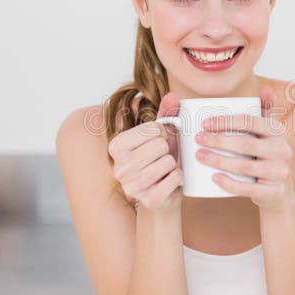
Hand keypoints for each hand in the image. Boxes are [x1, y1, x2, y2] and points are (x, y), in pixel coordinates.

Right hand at [108, 92, 183, 211]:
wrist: (160, 195)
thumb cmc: (157, 161)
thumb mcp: (159, 136)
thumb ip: (166, 114)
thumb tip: (173, 96)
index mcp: (116, 146)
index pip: (153, 128)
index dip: (162, 134)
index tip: (156, 143)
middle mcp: (119, 167)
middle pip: (160, 145)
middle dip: (167, 150)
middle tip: (161, 159)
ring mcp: (132, 185)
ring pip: (168, 161)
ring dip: (172, 164)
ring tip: (164, 170)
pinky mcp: (148, 199)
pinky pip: (175, 177)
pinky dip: (178, 177)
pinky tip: (169, 181)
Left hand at [194, 85, 294, 210]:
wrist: (278, 190)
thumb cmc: (266, 154)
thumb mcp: (269, 132)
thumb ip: (265, 110)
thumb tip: (264, 88)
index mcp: (278, 131)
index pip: (249, 121)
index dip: (226, 121)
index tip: (204, 124)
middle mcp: (282, 150)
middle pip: (245, 143)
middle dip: (218, 141)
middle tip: (198, 139)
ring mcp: (279, 172)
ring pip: (245, 166)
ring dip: (219, 161)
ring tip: (199, 155)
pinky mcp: (273, 192)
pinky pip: (249, 188)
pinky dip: (230, 183)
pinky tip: (214, 177)